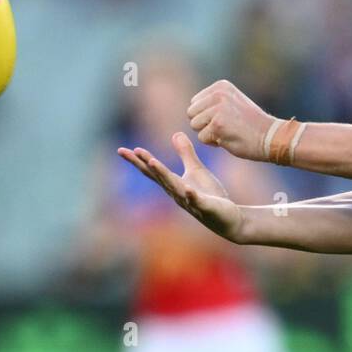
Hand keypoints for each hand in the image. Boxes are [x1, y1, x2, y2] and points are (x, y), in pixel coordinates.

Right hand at [117, 133, 243, 240]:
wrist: (229, 218)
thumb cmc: (210, 195)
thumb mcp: (196, 170)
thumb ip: (185, 153)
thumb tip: (175, 133)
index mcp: (174, 184)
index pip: (153, 171)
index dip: (138, 160)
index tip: (122, 150)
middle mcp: (178, 193)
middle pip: (158, 177)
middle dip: (143, 164)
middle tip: (129, 152)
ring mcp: (191, 201)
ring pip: (174, 187)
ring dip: (163, 174)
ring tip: (151, 161)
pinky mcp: (207, 208)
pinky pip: (198, 201)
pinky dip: (192, 196)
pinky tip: (188, 189)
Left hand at [186, 79, 274, 159]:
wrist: (271, 136)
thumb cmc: (251, 124)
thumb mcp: (233, 103)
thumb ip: (213, 102)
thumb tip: (190, 110)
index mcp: (221, 86)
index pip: (195, 102)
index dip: (207, 115)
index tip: (226, 118)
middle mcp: (218, 94)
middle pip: (191, 113)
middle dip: (204, 124)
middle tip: (225, 127)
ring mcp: (217, 109)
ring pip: (195, 126)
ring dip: (208, 133)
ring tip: (227, 132)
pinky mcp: (217, 125)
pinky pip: (202, 138)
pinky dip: (214, 142)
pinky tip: (230, 138)